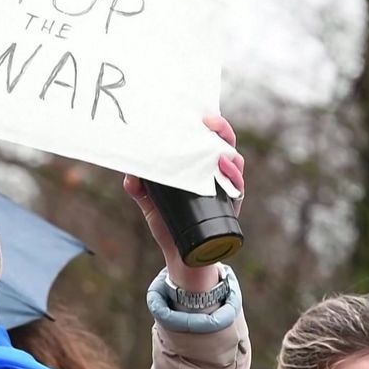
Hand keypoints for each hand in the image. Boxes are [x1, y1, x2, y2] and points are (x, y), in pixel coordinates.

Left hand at [124, 115, 244, 291]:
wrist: (182, 257)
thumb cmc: (169, 224)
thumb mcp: (150, 203)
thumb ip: (139, 188)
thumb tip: (130, 175)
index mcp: (199, 166)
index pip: (207, 138)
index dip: (208, 122)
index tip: (200, 111)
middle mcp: (216, 173)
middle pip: (225, 143)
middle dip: (221, 129)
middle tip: (209, 121)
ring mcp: (226, 188)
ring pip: (235, 162)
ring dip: (228, 152)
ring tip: (217, 148)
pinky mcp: (232, 205)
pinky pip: (239, 186)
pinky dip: (234, 176)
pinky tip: (224, 167)